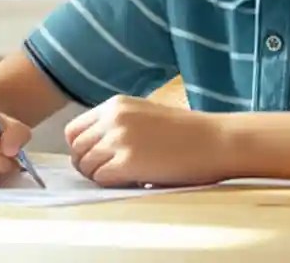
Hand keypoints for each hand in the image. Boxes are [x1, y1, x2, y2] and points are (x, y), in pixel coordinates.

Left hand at [65, 95, 228, 186]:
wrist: (216, 140)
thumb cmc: (186, 132)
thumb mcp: (144, 114)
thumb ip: (117, 124)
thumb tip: (94, 148)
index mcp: (115, 105)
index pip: (73, 130)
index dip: (78, 148)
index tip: (91, 158)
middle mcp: (112, 119)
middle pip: (76, 149)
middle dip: (85, 165)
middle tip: (103, 174)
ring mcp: (119, 139)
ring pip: (85, 165)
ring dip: (97, 176)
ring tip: (119, 178)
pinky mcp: (129, 162)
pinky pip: (101, 178)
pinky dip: (108, 184)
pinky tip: (128, 181)